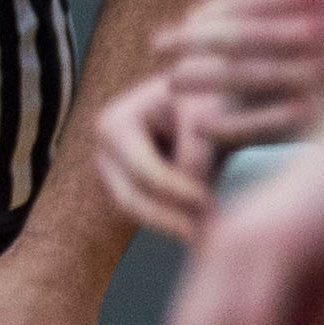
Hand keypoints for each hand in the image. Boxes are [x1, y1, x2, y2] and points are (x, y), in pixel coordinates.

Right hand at [92, 66, 221, 241]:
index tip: (211, 205)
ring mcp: (113, 169)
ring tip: (205, 233)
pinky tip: (200, 225)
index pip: (144, 171)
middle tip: (203, 234)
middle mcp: (104, 150)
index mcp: (114, 125)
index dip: (177, 191)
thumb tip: (194, 198)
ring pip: (136, 209)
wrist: (219, 91)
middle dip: (167, 217)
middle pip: (131, 197)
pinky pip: (146, 209)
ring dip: (170, 221)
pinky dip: (172, 217)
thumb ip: (196, 153)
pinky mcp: (130, 182)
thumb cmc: (215, 93)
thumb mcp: (207, 113)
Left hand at [159, 0, 323, 142]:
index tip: (186, 18)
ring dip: (202, 81)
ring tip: (171, 82)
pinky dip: (232, 125)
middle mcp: (320, 32)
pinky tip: (202, 126)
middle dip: (191, 41)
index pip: (249, 1)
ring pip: (246, 77)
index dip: (210, 12)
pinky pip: (268, 122)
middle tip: (157, 45)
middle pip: (239, 36)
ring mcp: (322, 74)